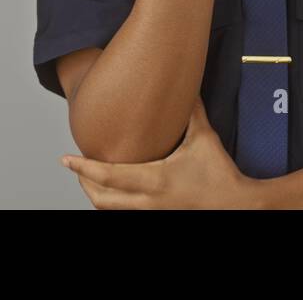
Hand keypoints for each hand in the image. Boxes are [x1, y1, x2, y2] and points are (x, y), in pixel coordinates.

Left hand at [61, 96, 261, 208]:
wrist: (238, 206)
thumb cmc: (220, 174)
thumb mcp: (205, 138)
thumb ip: (192, 112)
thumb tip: (187, 86)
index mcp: (155, 179)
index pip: (108, 175)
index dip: (83, 167)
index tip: (65, 159)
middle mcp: (149, 201)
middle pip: (101, 199)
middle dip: (84, 183)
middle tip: (76, 167)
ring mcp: (153, 213)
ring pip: (112, 210)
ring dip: (97, 195)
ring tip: (91, 178)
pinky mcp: (160, 217)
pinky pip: (128, 213)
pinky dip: (116, 204)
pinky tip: (117, 192)